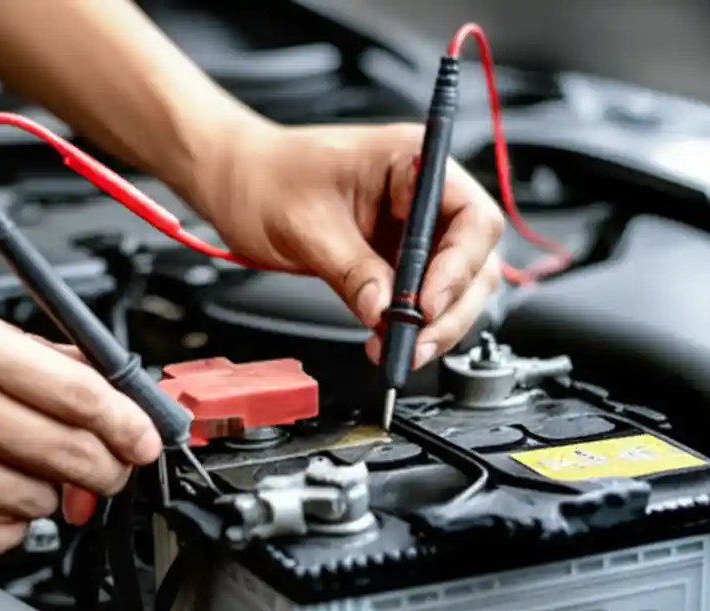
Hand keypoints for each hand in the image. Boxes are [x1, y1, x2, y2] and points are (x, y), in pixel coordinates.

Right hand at [0, 273, 161, 557]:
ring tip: (50, 470)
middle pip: (72, 455)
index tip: (146, 436)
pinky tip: (8, 503)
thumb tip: (80, 372)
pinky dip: (12, 528)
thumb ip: (17, 339)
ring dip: (60, 490)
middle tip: (113, 459)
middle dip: (109, 463)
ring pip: (36, 500)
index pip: (83, 396)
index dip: (132, 423)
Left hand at [186, 121, 504, 366]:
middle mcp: (422, 192)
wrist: (236, 181)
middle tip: (415, 342)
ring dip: (436, 324)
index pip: (471, 216)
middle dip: (451, 307)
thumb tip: (385, 311)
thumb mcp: (306, 227)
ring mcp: (413, 227)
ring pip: (456, 284)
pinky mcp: (397, 257)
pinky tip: (388, 341)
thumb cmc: (265, 178)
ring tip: (400, 350)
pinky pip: (421, 296)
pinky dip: (412, 324)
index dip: (459, 265)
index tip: (426, 304)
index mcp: (412, 160)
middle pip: (474, 258)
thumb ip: (351, 271)